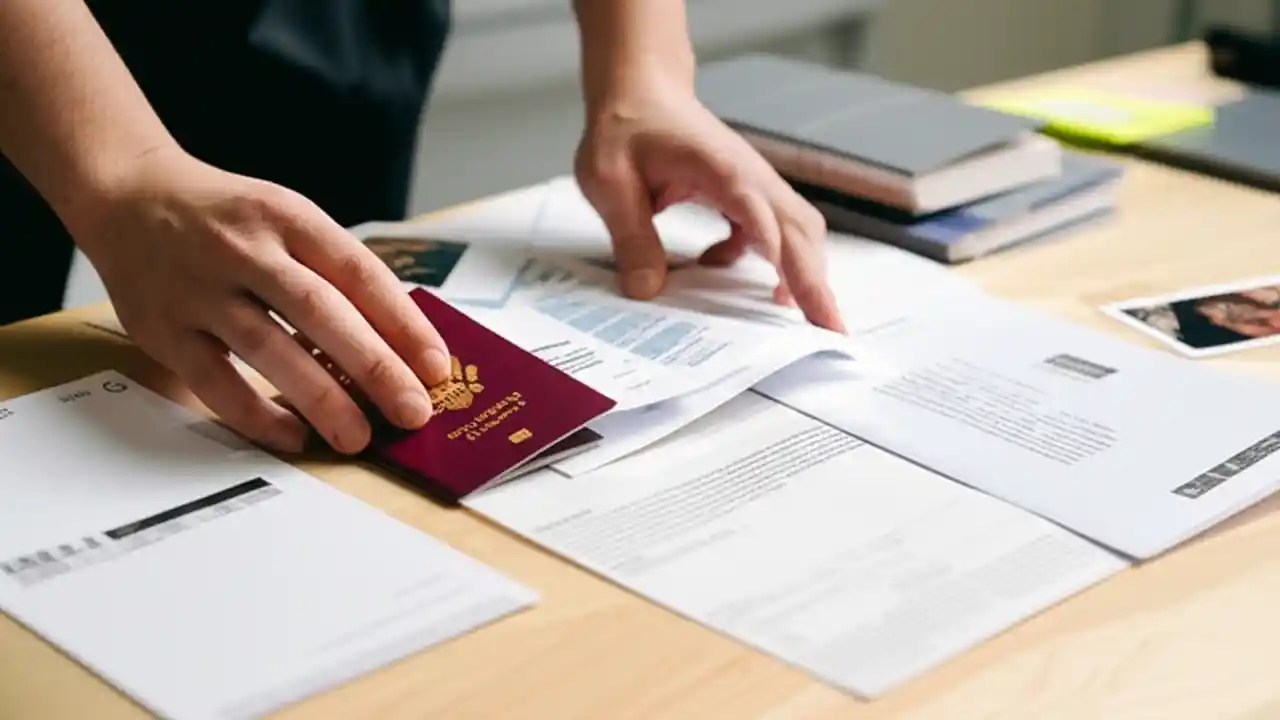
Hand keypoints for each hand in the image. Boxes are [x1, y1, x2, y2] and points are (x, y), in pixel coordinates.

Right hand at [71, 148, 450, 453]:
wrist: (128, 195)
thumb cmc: (228, 219)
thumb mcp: (287, 220)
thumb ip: (335, 273)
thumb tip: (401, 346)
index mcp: (288, 217)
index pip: (359, 272)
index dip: (403, 322)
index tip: (436, 366)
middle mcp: (245, 248)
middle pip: (320, 311)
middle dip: (375, 365)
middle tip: (414, 410)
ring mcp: (200, 288)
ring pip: (269, 347)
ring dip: (320, 398)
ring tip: (359, 436)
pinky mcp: (163, 328)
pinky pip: (215, 381)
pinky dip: (257, 414)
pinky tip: (293, 436)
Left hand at [575, 85, 844, 331]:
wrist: (640, 93)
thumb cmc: (627, 129)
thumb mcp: (609, 182)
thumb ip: (630, 236)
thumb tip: (647, 290)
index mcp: (721, 171)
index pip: (759, 216)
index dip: (779, 259)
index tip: (793, 298)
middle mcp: (751, 178)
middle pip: (800, 232)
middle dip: (815, 284)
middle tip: (828, 332)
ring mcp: (755, 185)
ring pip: (799, 233)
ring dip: (805, 274)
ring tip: (803, 320)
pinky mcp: (748, 194)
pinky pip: (775, 231)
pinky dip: (766, 258)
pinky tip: (719, 266)